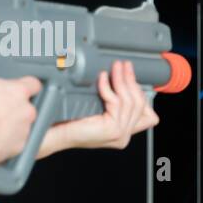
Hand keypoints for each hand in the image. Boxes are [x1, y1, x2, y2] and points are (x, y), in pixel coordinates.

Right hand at [0, 71, 40, 163]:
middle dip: (14, 109)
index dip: (27, 86)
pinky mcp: (19, 148)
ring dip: (10, 127)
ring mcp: (25, 130)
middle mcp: (27, 110)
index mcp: (18, 91)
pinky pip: (15, 144)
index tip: (19, 89)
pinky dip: (6, 144)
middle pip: (27, 108)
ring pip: (22, 127)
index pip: (33, 84)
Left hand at [44, 60, 159, 152]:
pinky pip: (116, 103)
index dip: (141, 94)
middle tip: (124, 65)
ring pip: (130, 102)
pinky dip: (109, 88)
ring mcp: (120, 134)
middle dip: (132, 81)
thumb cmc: (68, 121)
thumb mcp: (97, 111)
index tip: (130, 76)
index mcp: (123, 133)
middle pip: (140, 105)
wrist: (53, 133)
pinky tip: (102, 78)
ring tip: (116, 68)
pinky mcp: (112, 130)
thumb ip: (113, 103)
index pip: (148, 116)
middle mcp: (124, 136)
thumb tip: (123, 79)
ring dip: (122, 81)